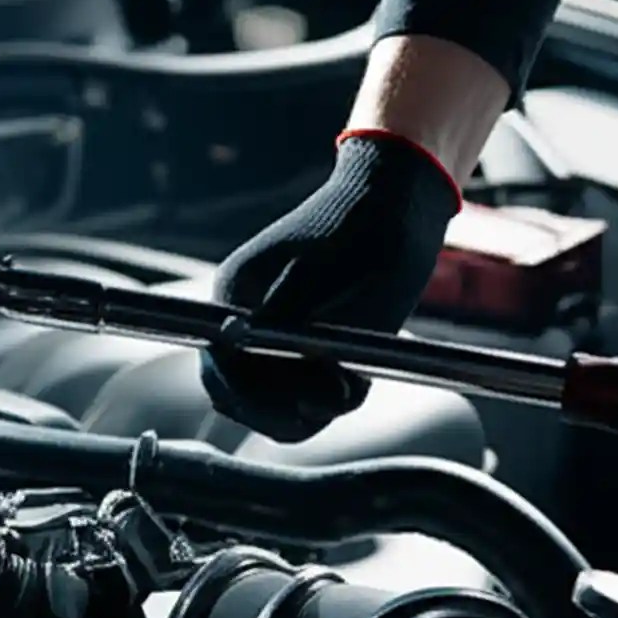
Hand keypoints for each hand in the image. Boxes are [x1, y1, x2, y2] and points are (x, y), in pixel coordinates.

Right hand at [201, 132, 458, 441]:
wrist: (395, 207)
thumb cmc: (371, 233)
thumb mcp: (341, 285)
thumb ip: (310, 344)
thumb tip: (300, 400)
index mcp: (236, 294)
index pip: (221, 369)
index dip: (257, 400)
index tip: (309, 405)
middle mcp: (240, 319)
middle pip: (235, 397)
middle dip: (282, 411)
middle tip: (337, 397)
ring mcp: (265, 335)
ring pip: (268, 405)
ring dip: (309, 407)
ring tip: (351, 379)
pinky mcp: (293, 348)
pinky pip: (296, 397)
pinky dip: (324, 399)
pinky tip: (352, 375)